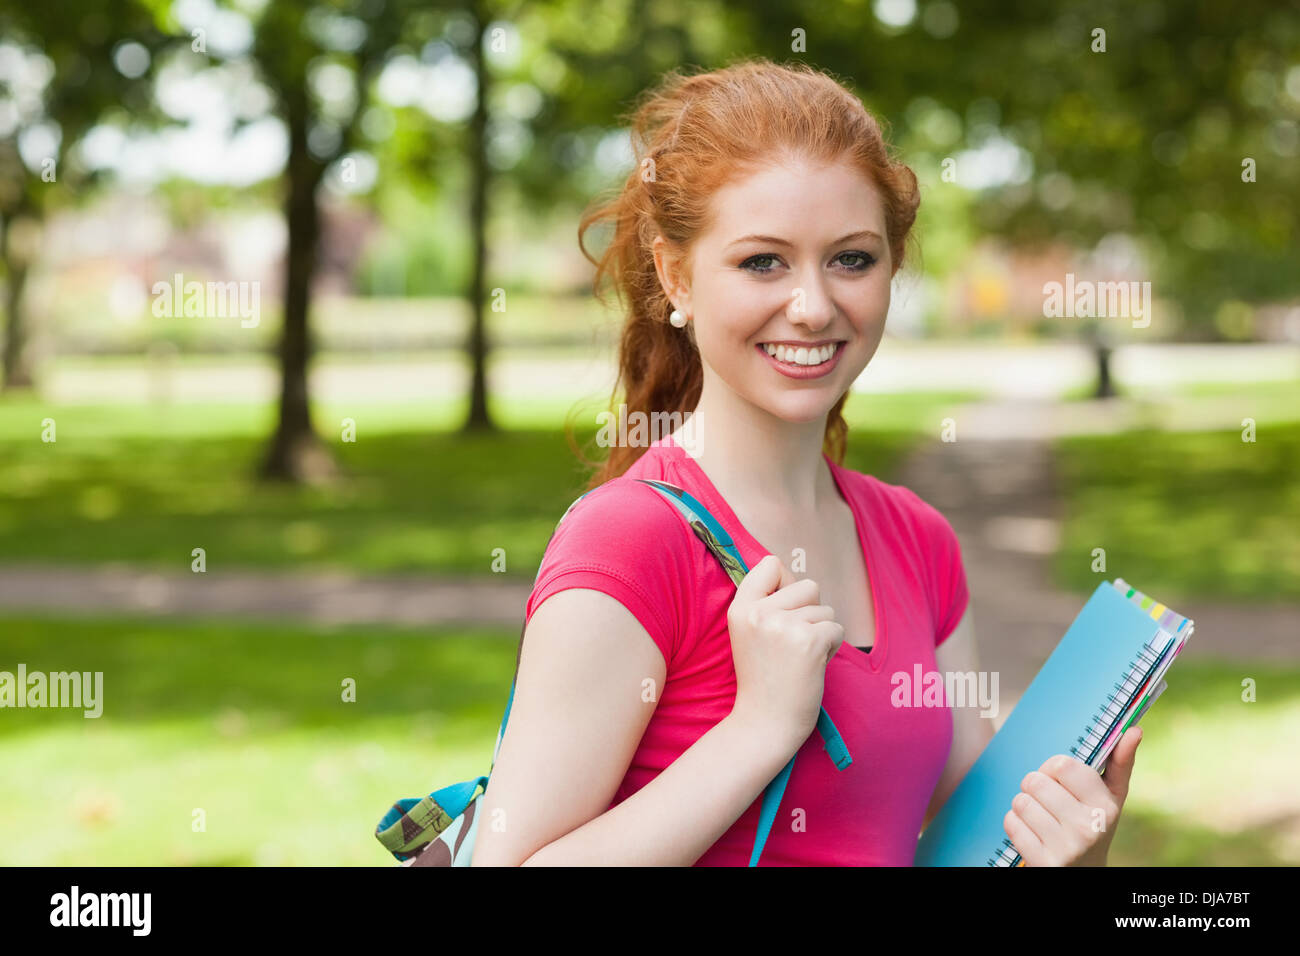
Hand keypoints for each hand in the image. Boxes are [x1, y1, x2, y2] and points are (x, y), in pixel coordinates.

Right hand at [726, 554, 843, 751]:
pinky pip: (836, 628)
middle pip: (808, 585)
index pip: (771, 564)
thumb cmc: (763, 678)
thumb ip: (767, 604)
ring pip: (826, 609)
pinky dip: (831, 647)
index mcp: (740, 609)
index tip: (783, 610)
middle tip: (791, 644)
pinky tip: (811, 666)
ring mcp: (784, 626)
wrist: (765, 724)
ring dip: (821, 632)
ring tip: (799, 658)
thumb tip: (800, 579)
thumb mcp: (749, 634)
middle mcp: (760, 613)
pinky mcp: (809, 641)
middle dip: (810, 611)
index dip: (786, 583)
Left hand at [1002, 726, 1141, 865]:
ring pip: (1020, 801)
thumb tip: (1134, 729)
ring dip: (1025, 804)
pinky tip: (1033, 831)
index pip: (1061, 765)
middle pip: (1035, 781)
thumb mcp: (1112, 795)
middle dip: (1036, 785)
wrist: (1085, 871)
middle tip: (1050, 799)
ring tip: (1042, 815)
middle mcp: (1088, 828)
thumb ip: (1120, 761)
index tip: (1060, 778)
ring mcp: (1065, 848)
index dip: (1054, 767)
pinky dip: (1016, 824)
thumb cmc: (1095, 822)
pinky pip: (1011, 822)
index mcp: (1105, 806)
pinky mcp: (1043, 862)